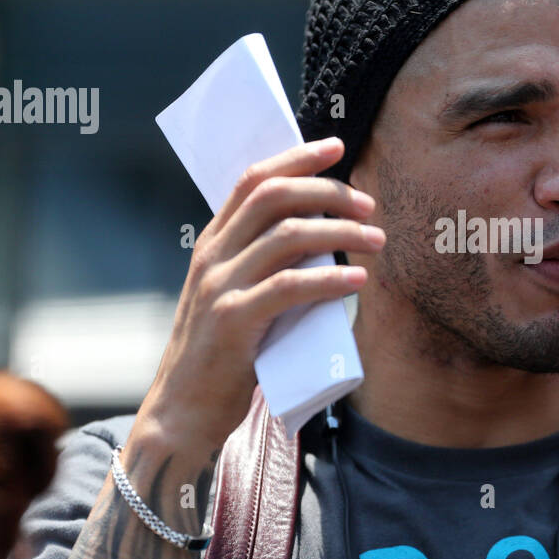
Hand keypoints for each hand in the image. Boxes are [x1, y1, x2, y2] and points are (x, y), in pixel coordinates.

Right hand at [137, 137, 384, 462]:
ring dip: (340, 233)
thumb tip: (325, 246)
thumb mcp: (238, 299)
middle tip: (368, 205)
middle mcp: (212, 257)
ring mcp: (220, 287)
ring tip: (377, 242)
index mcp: (212, 244)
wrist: (181, 412)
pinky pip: (289, 288)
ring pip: (288, 237)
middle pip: (274, 197)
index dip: (295, 157)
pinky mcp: (234, 322)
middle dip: (327, 191)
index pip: (252, 180)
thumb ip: (267, 270)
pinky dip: (330, 281)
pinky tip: (359, 282)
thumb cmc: (221, 357)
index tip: (337, 147)